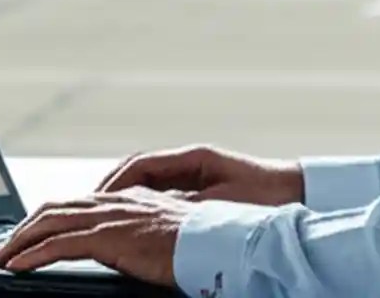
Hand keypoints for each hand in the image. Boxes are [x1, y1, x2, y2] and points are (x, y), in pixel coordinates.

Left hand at [0, 187, 186, 286]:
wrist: (215, 243)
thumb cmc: (199, 243)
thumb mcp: (164, 231)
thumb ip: (140, 233)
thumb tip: (130, 247)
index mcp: (126, 199)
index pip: (76, 203)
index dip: (49, 217)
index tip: (32, 233)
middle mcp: (113, 202)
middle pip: (54, 208)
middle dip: (25, 227)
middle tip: (7, 246)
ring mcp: (108, 218)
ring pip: (49, 222)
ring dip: (19, 240)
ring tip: (2, 257)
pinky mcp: (107, 238)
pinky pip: (58, 245)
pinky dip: (31, 255)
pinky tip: (16, 266)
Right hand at [97, 144, 303, 205]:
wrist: (296, 191)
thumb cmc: (266, 196)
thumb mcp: (224, 202)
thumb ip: (188, 205)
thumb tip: (155, 211)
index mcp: (193, 158)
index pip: (140, 165)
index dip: (114, 183)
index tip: (95, 201)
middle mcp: (189, 160)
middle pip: (135, 171)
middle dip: (108, 189)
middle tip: (83, 209)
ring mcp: (192, 172)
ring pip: (144, 182)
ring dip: (120, 196)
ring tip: (98, 215)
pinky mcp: (199, 185)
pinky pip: (159, 192)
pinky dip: (139, 203)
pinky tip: (130, 220)